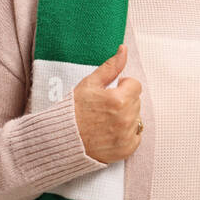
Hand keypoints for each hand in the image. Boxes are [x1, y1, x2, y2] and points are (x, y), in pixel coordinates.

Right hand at [72, 44, 142, 163]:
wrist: (63, 140)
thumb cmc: (73, 111)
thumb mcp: (89, 84)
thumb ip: (110, 67)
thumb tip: (123, 49)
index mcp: (119, 100)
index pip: (135, 85)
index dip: (122, 86)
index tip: (110, 92)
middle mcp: (126, 118)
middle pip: (136, 101)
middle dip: (124, 101)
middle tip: (104, 108)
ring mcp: (127, 135)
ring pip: (137, 118)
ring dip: (126, 117)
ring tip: (106, 121)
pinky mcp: (127, 149)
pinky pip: (136, 136)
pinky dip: (127, 134)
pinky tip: (111, 132)